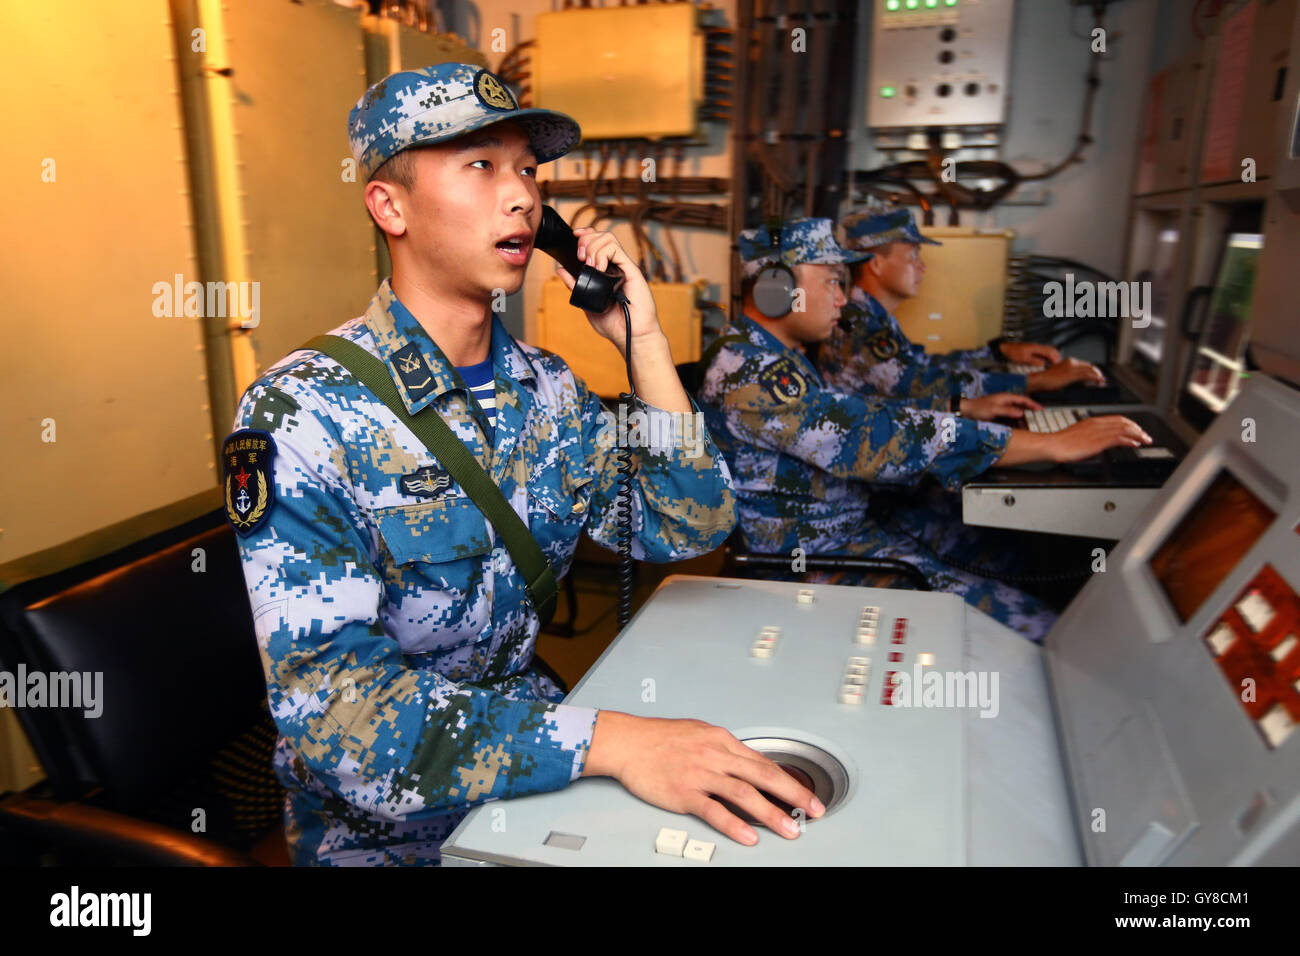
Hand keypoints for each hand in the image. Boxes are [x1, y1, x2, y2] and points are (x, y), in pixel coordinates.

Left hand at [553, 227, 659, 356]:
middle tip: (579, 257)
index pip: (597, 241)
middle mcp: (616, 265)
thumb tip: (560, 269)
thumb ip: (575, 285)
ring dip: (593, 247)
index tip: (573, 236)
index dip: (585, 234)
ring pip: (608, 239)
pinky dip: (603, 254)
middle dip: (585, 241)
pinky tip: (599, 268)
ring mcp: (624, 267)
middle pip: (601, 236)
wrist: (631, 337)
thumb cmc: (614, 324)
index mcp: (606, 270)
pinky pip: (617, 250)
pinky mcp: (632, 271)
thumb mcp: (587, 301)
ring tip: (590, 266)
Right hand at [581, 711, 824, 845]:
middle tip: (814, 811)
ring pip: (745, 794)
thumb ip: (725, 749)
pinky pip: (715, 811)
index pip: (764, 762)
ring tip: (790, 828)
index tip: (807, 795)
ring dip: (772, 813)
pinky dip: (734, 825)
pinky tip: (749, 836)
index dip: (790, 780)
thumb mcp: (700, 733)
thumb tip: (748, 763)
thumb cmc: (660, 737)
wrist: (629, 742)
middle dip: (794, 795)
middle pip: (764, 776)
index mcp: (722, 740)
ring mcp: (701, 774)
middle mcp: (716, 755)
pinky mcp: (684, 793)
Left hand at [959, 392, 1042, 421]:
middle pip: (1021, 407)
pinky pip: (1010, 418)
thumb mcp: (994, 410)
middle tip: (1034, 422)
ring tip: (1026, 428)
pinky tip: (1016, 429)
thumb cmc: (979, 408)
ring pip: (1016, 414)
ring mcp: (1002, 408)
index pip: (1023, 399)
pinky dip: (1014, 423)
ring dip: (1021, 420)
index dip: (1033, 404)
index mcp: (1006, 397)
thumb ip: (1008, 411)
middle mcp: (1005, 402)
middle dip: (1028, 414)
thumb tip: (1022, 413)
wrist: (966, 411)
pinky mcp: (998, 414)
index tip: (1041, 409)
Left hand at [1000, 341, 1058, 366]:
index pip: (1050, 352)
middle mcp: (1038, 346)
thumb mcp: (1023, 358)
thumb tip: (1043, 364)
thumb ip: (1034, 360)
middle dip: (1056, 357)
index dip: (1055, 359)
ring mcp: (1036, 347)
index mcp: (1036, 348)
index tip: (1057, 366)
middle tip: (1057, 365)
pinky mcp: (1033, 349)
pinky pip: (1044, 351)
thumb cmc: (1013, 353)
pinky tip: (1047, 361)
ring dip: (1053, 356)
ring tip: (1054, 364)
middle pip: (1052, 350)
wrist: (1006, 348)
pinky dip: (1048, 356)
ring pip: (1049, 350)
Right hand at [1026, 357, 1105, 391]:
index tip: (1096, 375)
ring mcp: (1073, 368)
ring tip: (1101, 381)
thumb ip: (1068, 374)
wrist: (1041, 380)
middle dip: (1096, 372)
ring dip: (1097, 376)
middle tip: (1101, 378)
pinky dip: (1094, 378)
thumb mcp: (1059, 374)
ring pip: (1089, 370)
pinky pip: (1087, 375)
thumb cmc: (1046, 379)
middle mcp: (1072, 362)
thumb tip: (1075, 380)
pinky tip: (1097, 381)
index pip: (1084, 364)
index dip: (1092, 370)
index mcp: (1069, 361)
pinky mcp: (1072, 374)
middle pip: (1089, 366)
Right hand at [1047, 415, 1150, 462]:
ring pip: (1124, 429)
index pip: (1116, 419)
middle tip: (1145, 435)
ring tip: (1145, 439)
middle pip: (1123, 422)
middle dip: (1137, 428)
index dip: (1129, 423)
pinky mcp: (1100, 441)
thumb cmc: (1060, 443)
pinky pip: (1120, 438)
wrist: (1054, 445)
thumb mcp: (1077, 435)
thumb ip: (1089, 435)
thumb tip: (1095, 440)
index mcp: (1092, 421)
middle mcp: (1098, 424)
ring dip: (1138, 434)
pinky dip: (1130, 440)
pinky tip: (1135, 443)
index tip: (1135, 429)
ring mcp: (1099, 432)